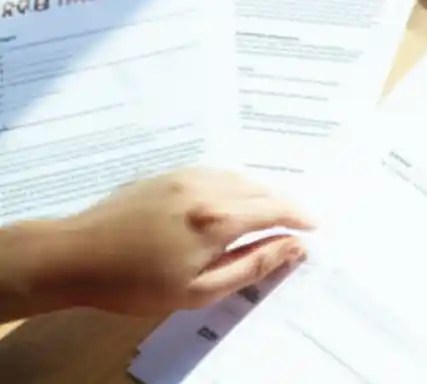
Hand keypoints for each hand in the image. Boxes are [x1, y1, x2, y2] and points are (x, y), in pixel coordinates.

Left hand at [25, 168, 313, 314]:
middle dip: (285, 205)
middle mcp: (209, 189)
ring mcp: (187, 177)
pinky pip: (217, 174)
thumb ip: (252, 266)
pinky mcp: (169, 174)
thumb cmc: (136, 283)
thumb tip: (294, 247)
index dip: (300, 218)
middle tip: (297, 223)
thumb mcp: (199, 290)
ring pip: (241, 178)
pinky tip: (232, 202)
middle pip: (262, 190)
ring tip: (268, 214)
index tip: (315, 228)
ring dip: (261, 194)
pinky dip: (236, 185)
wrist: (75, 255)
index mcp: (219, 219)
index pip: (276, 210)